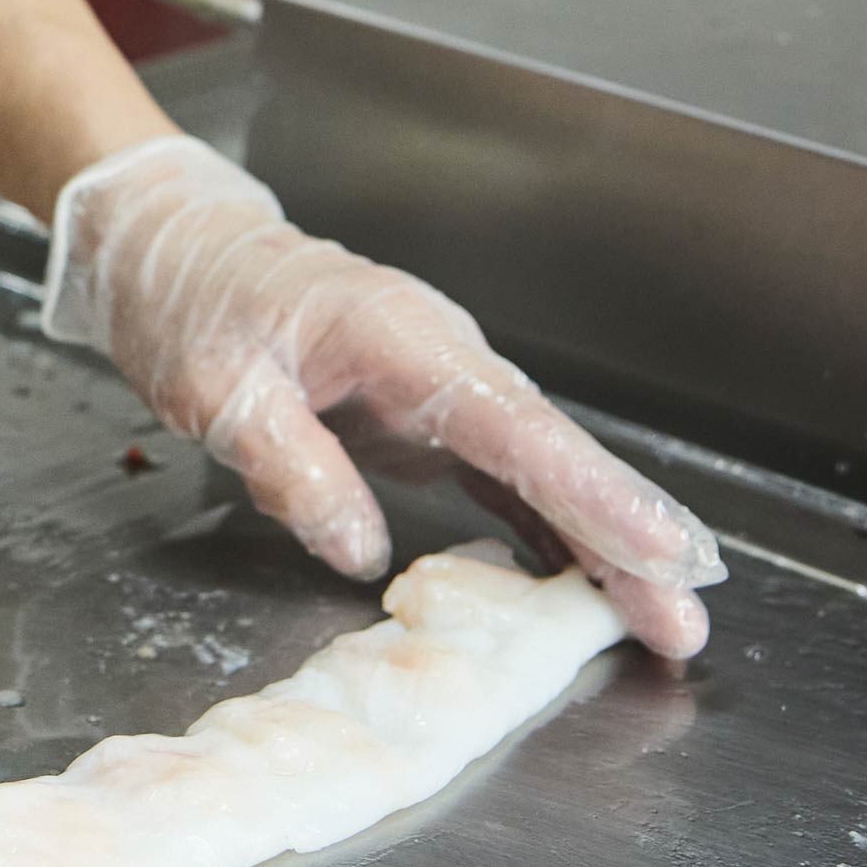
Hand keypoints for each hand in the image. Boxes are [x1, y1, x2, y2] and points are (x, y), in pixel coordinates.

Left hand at [42, 134, 721, 658]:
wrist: (178, 247)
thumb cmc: (191, 304)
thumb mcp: (214, 389)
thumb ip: (291, 467)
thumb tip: (360, 553)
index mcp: (399, 337)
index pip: (515, 428)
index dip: (592, 495)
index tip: (659, 548)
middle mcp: (443, 356)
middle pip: (554, 455)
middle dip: (629, 537)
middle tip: (689, 616)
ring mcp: (444, 386)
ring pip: (544, 471)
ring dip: (607, 545)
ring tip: (667, 619)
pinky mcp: (430, 417)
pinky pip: (508, 478)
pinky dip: (555, 529)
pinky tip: (594, 583)